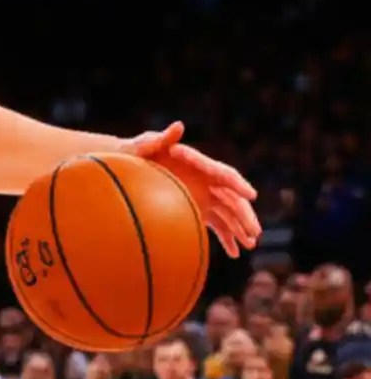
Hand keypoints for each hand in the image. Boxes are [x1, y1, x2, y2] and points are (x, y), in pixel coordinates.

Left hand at [123, 121, 260, 257]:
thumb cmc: (131, 153)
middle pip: (231, 197)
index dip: (238, 184)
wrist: (124, 166)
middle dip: (244, 214)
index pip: (223, 173)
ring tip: (249, 246)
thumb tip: (178, 125)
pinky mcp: (196, 207)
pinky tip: (235, 253)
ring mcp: (201, 194)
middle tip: (254, 233)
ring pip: (227, 213)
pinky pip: (216, 223)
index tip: (252, 195)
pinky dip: (226, 237)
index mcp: (196, 164)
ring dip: (239, 228)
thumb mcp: (144, 145)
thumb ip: (160, 139)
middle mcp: (204, 179)